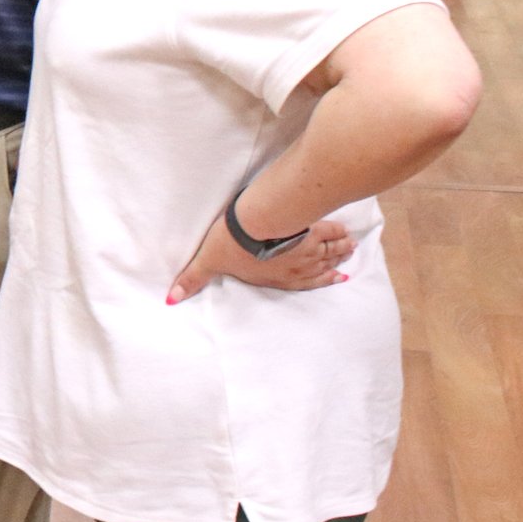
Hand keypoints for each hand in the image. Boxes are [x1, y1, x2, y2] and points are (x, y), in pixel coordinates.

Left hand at [167, 214, 352, 305]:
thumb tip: (170, 300)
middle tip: (349, 254)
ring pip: (330, 249)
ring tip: (352, 245)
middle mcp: (300, 266)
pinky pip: (330, 230)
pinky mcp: (313, 227)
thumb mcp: (209, 262)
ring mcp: (309, 247)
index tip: (336, 278)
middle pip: (323, 264)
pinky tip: (345, 229)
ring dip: (341, 248)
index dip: (320, 280)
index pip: (304, 282)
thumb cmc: (232, 244)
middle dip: (335, 260)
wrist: (256, 221)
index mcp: (279, 278)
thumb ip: (192, 280)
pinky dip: (338, 231)